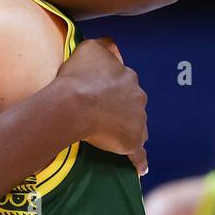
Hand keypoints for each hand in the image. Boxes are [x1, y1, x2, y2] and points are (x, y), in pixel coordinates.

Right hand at [55, 37, 148, 175]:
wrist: (74, 104)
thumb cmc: (78, 77)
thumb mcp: (89, 48)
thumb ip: (103, 46)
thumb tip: (111, 45)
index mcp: (129, 77)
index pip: (125, 83)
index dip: (112, 89)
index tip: (100, 94)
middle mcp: (138, 97)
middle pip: (133, 105)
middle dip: (122, 110)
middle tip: (102, 115)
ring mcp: (138, 121)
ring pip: (137, 127)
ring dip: (128, 131)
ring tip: (114, 138)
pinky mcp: (132, 143)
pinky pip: (138, 154)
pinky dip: (139, 161)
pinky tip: (140, 169)